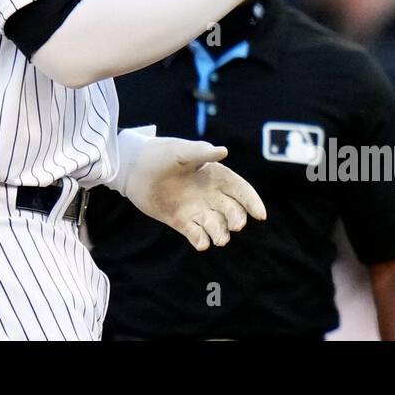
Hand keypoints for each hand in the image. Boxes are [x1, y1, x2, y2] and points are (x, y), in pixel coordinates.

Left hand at [110, 128, 266, 250]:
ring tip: (219, 239)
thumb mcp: (181, 151)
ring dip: (221, 234)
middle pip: (232, 211)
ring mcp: (197, 209)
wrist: (134, 168)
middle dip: (237, 219)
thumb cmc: (160, 154)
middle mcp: (210, 195)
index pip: (241, 190)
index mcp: (216, 176)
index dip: (252, 202)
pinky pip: (197, 235)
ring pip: (217, 226)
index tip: (260, 215)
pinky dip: (201, 241)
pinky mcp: (182, 222)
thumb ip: (201, 153)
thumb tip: (223, 151)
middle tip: (235, 225)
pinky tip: (202, 243)